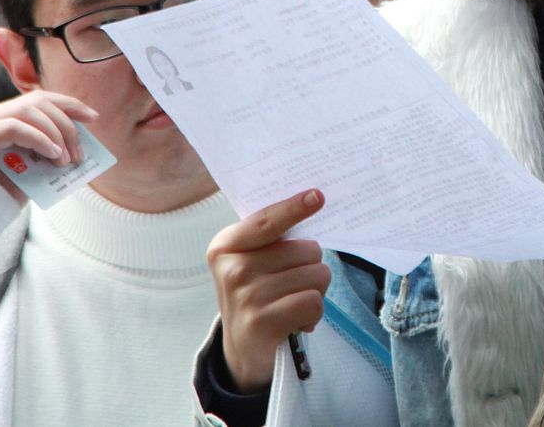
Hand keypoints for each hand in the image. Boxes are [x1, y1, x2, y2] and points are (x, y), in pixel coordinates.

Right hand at [0, 92, 98, 193]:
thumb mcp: (21, 174)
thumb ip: (41, 156)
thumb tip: (74, 148)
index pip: (35, 100)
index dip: (67, 104)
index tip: (92, 116)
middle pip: (36, 102)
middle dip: (67, 123)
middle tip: (81, 152)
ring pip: (27, 110)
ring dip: (56, 133)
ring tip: (66, 160)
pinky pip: (12, 127)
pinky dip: (38, 138)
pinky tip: (52, 153)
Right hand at [207, 189, 330, 392]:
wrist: (242, 349)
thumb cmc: (257, 291)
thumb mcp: (254, 260)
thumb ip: (275, 235)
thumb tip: (313, 201)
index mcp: (226, 245)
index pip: (267, 221)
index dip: (294, 207)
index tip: (317, 196)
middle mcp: (232, 269)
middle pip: (308, 249)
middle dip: (311, 266)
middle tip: (291, 286)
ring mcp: (245, 297)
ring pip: (316, 275)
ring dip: (314, 291)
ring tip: (292, 303)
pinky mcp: (261, 323)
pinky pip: (314, 302)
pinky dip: (314, 313)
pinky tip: (296, 321)